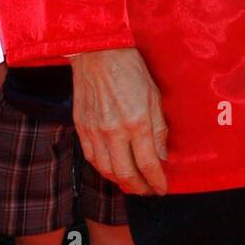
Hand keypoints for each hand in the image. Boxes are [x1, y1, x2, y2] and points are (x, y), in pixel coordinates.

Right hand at [71, 47, 168, 195]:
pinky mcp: (81, 128)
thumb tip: (162, 155)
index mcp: (136, 122)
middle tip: (148, 191)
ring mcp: (95, 131)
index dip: (156, 181)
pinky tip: (113, 169)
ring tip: (133, 184)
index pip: (148, 164)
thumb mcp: (154, 96)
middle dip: (140, 188)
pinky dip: (103, 169)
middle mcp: (114, 131)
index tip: (162, 188)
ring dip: (121, 182)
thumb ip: (159, 129)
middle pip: (126, 174)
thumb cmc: (130, 69)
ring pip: (107, 170)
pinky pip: (92, 158)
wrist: (98, 53)